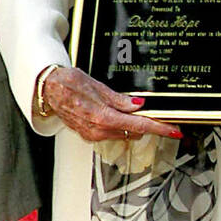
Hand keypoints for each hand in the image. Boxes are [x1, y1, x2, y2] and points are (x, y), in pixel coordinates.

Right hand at [38, 67, 182, 143]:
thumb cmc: (68, 84)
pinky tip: (116, 115)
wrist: (47, 90)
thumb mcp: (97, 86)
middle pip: (134, 131)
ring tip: (130, 110)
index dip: (159, 128)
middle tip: (152, 112)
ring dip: (131, 125)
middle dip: (145, 124)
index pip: (139, 125)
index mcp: (103, 117)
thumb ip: (119, 99)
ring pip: (124, 134)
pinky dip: (119, 126)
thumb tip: (139, 105)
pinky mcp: (88, 136)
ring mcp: (93, 135)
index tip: (174, 131)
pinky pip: (111, 133)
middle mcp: (98, 130)